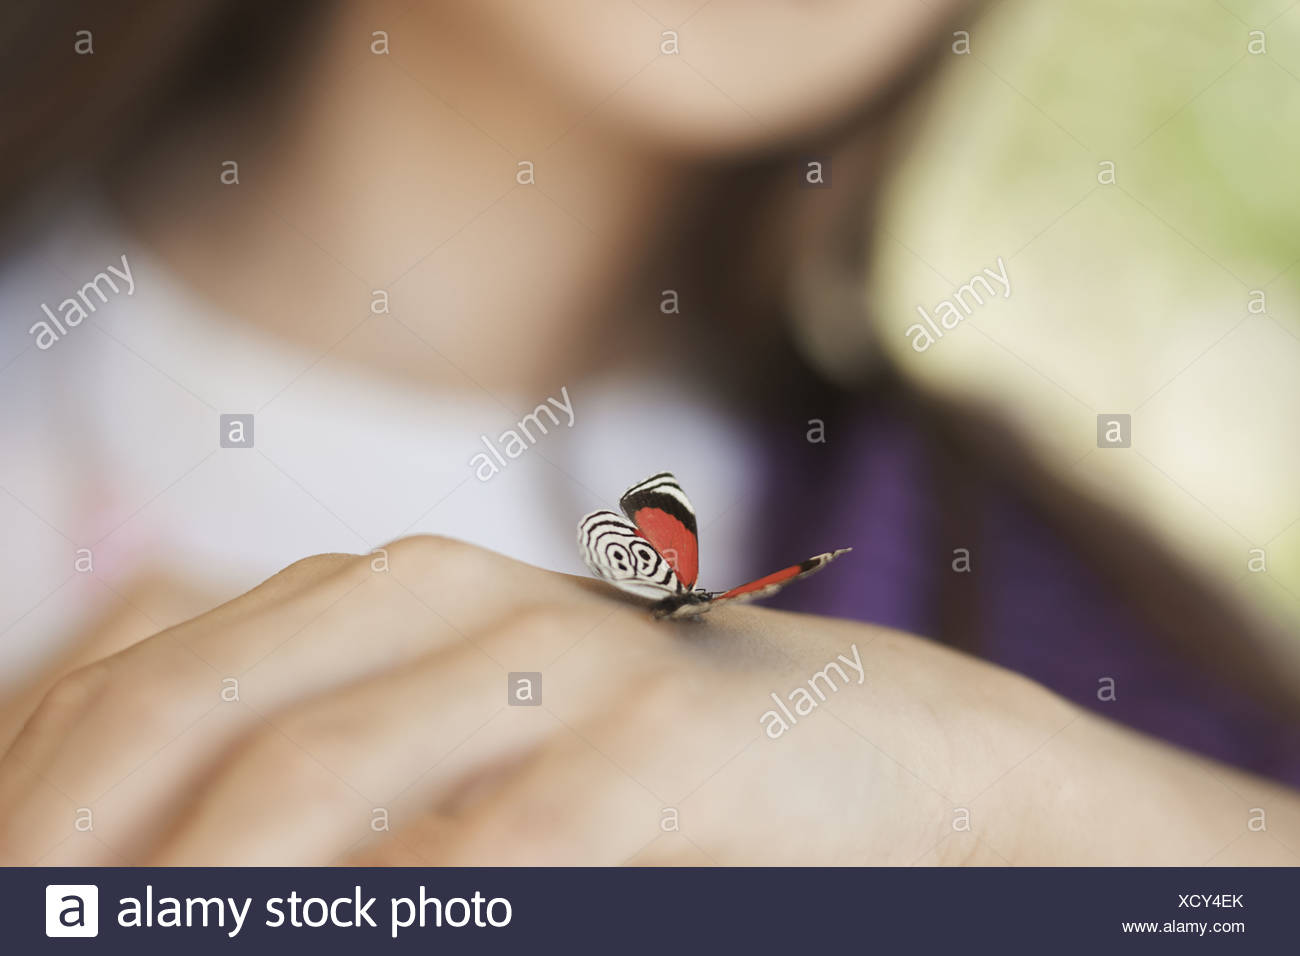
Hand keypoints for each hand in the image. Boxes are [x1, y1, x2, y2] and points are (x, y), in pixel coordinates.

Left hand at [1, 537, 1294, 864]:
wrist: (858, 743)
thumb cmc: (628, 765)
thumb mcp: (448, 748)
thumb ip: (311, 782)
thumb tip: (137, 861)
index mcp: (369, 591)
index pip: (133, 682)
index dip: (35, 795)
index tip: (6, 899)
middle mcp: (441, 594)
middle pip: (187, 713)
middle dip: (74, 843)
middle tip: (22, 937)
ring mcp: (552, 650)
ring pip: (311, 773)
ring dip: (202, 889)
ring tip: (103, 952)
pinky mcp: (655, 736)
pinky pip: (496, 839)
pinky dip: (405, 907)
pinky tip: (366, 932)